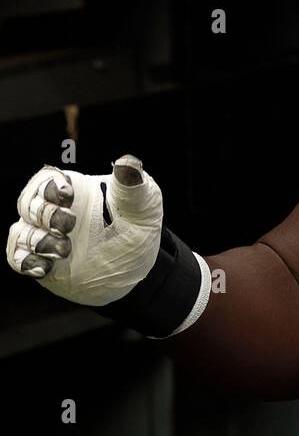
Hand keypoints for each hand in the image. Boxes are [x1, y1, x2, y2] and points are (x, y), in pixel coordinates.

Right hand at [6, 155, 162, 306]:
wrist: (137, 271)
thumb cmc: (139, 230)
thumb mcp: (143, 208)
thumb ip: (133, 186)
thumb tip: (127, 163)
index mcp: (76, 191)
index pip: (47, 179)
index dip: (49, 185)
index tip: (67, 194)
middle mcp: (56, 211)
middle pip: (28, 203)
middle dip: (44, 214)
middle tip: (68, 226)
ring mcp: (46, 238)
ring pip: (20, 232)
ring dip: (37, 241)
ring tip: (64, 251)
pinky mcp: (43, 263)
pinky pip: (18, 259)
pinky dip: (26, 261)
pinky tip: (44, 268)